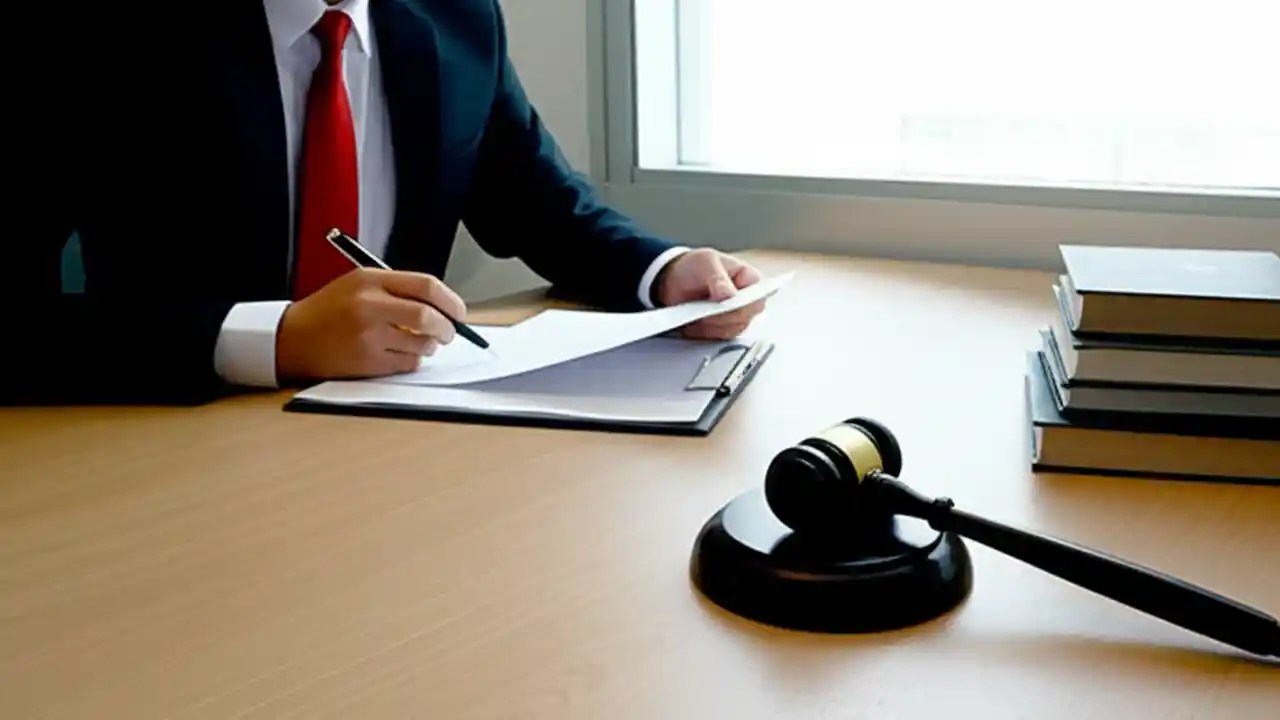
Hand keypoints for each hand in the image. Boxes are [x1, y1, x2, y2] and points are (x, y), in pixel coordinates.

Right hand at [276, 269, 466, 382]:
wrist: (292, 338)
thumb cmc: (329, 311)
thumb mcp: (359, 284)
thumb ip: (397, 289)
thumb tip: (442, 306)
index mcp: (371, 280)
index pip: (426, 285)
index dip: (450, 300)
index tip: (458, 312)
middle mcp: (369, 305)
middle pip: (428, 316)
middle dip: (447, 328)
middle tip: (449, 333)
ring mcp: (368, 335)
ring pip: (421, 343)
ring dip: (429, 346)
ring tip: (421, 343)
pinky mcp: (366, 361)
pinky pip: (407, 363)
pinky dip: (413, 360)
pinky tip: (402, 354)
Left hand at [655, 248, 765, 339]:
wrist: (676, 281)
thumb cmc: (696, 267)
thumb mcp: (706, 263)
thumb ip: (718, 278)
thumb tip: (729, 294)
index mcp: (750, 280)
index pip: (757, 297)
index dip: (742, 304)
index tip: (722, 304)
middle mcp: (748, 301)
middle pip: (745, 317)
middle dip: (721, 316)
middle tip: (704, 310)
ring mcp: (737, 317)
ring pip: (731, 330)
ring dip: (711, 325)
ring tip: (696, 313)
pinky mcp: (723, 330)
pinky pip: (718, 338)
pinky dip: (704, 332)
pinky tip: (694, 322)